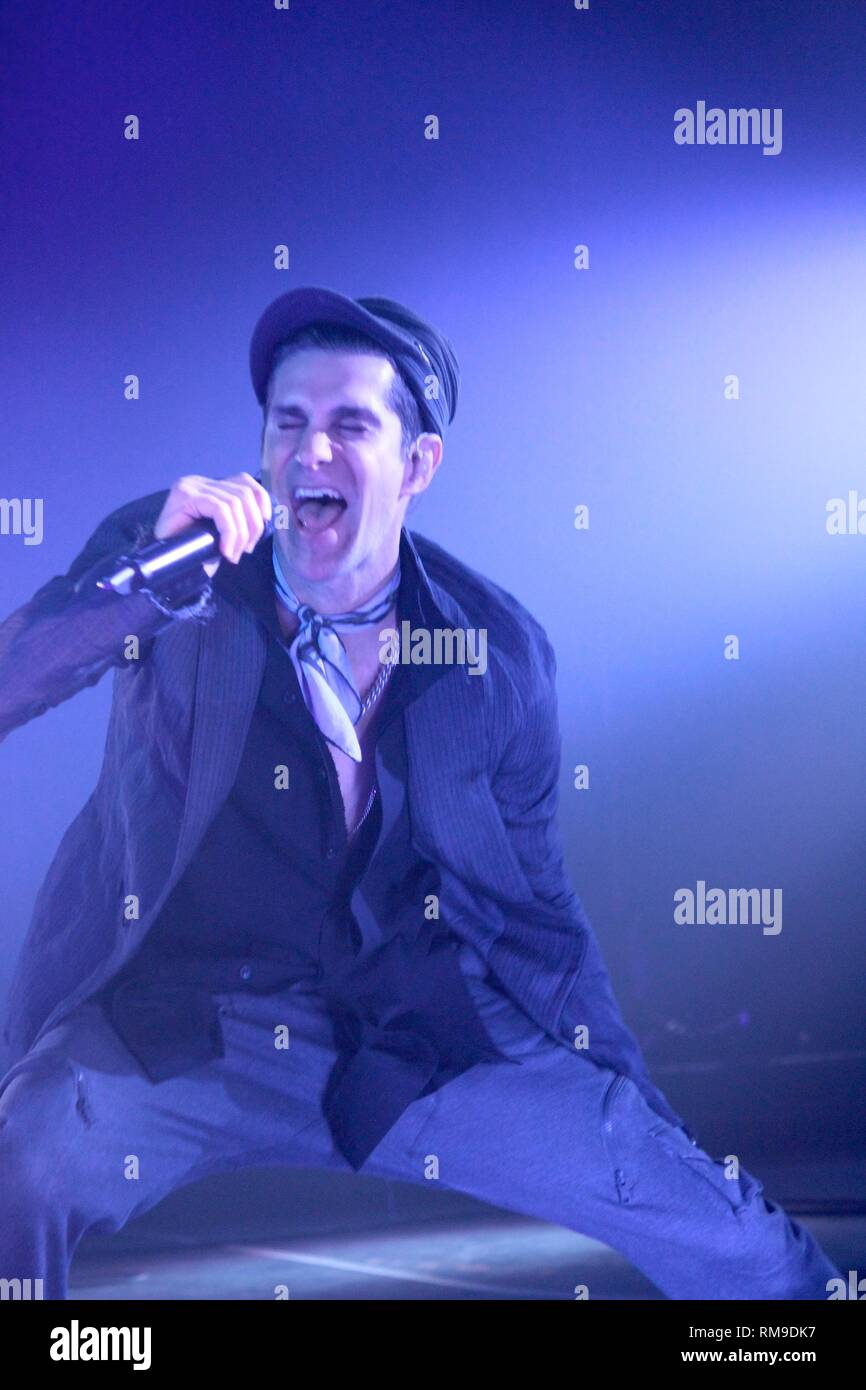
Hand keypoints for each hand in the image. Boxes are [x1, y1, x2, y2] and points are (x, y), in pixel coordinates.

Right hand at [153, 472, 272, 577]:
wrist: (163, 565)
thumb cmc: (191, 551)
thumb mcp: (223, 533)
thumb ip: (241, 520)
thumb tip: (267, 518)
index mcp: (211, 486)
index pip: (246, 482)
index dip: (263, 503)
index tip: (265, 528)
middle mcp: (200, 481)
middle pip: (244, 493)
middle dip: (253, 525)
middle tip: (245, 550)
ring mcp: (191, 486)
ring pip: (235, 502)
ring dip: (241, 533)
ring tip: (234, 554)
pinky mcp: (185, 496)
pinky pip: (221, 510)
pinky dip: (230, 532)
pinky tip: (226, 551)